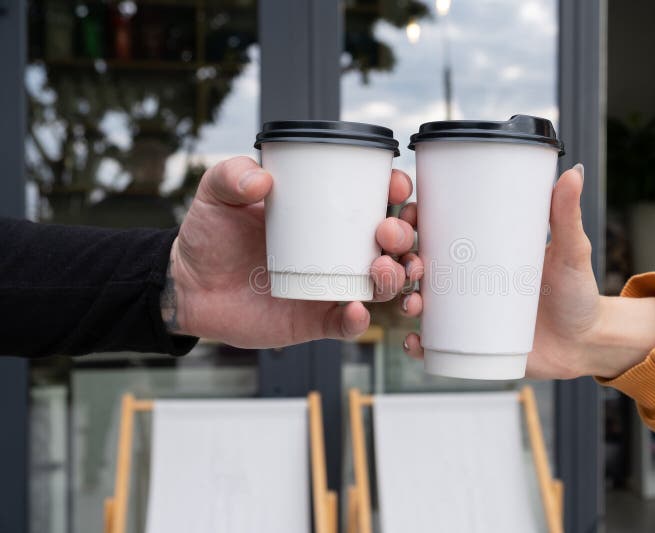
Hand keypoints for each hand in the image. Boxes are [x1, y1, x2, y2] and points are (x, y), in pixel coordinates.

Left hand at [161, 156, 414, 347]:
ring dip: (396, 277)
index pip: (373, 199)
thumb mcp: (216, 194)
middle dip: (405, 235)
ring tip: (383, 269)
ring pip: (382, 284)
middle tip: (387, 231)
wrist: (189, 287)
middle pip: (392, 242)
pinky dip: (358, 320)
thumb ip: (231, 174)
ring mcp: (330, 285)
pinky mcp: (316, 320)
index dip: (397, 191)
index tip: (396, 187)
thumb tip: (262, 179)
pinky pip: (348, 324)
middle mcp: (337, 249)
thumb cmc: (210, 236)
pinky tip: (354, 310)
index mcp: (325, 214)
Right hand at [401, 165, 654, 379]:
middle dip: (399, 262)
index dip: (410, 222)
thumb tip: (573, 173)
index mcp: (479, 250)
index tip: (408, 216)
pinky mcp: (468, 344)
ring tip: (414, 304)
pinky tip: (415, 342)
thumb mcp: (570, 252)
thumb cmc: (577, 293)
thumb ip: (567, 216)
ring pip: (418, 301)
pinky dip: (418, 345)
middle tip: (411, 266)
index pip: (433, 229)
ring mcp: (463, 314)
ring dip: (404, 300)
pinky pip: (433, 345)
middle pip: (416, 264)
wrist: (586, 344)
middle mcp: (463, 280)